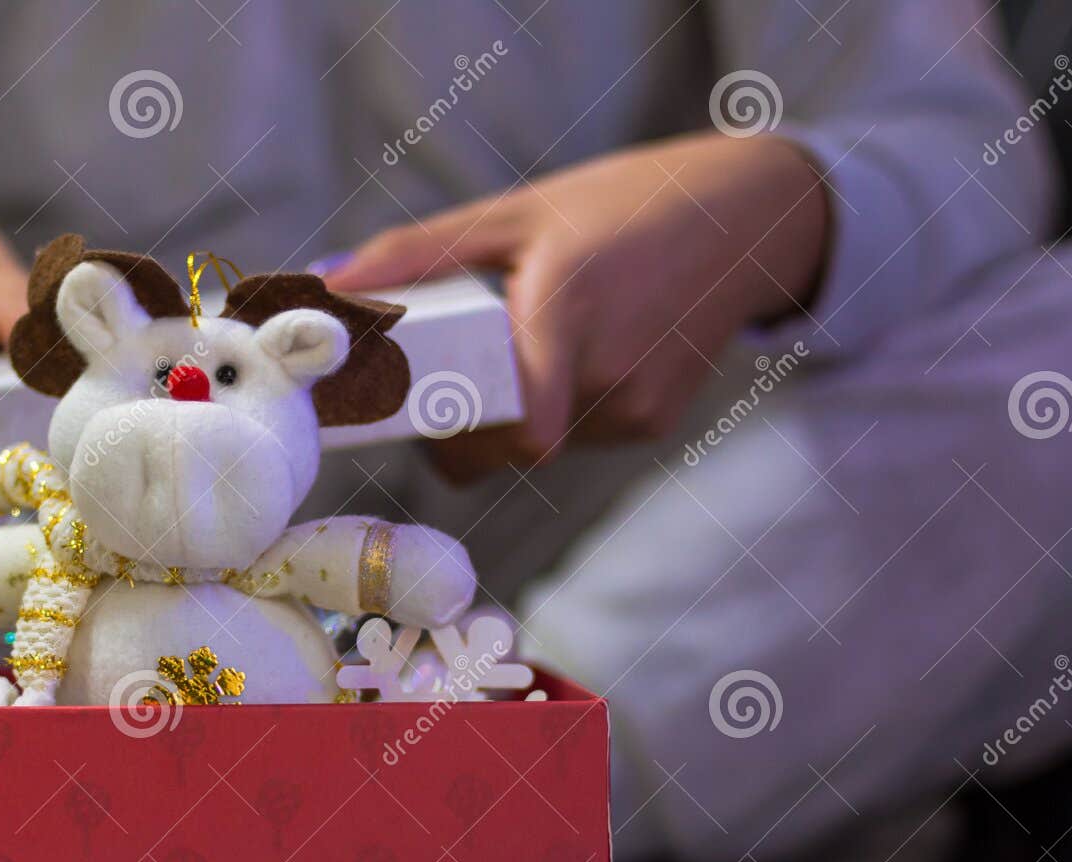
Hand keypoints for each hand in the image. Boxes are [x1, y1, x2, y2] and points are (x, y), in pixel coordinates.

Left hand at [325, 133, 827, 481]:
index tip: (423, 423)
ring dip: (508, 419)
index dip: (463, 446)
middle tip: (439, 388)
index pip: (522, 426)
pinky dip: (555, 412)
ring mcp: (639, 405)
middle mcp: (610, 370)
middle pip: (509, 445)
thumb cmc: (616, 206)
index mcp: (568, 308)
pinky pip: (579, 437)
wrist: (744, 219)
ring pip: (540, 446)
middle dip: (462, 432)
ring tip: (520, 352)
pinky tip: (574, 358)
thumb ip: (417, 252)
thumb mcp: (514, 214)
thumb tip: (328, 282)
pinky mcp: (657, 422)